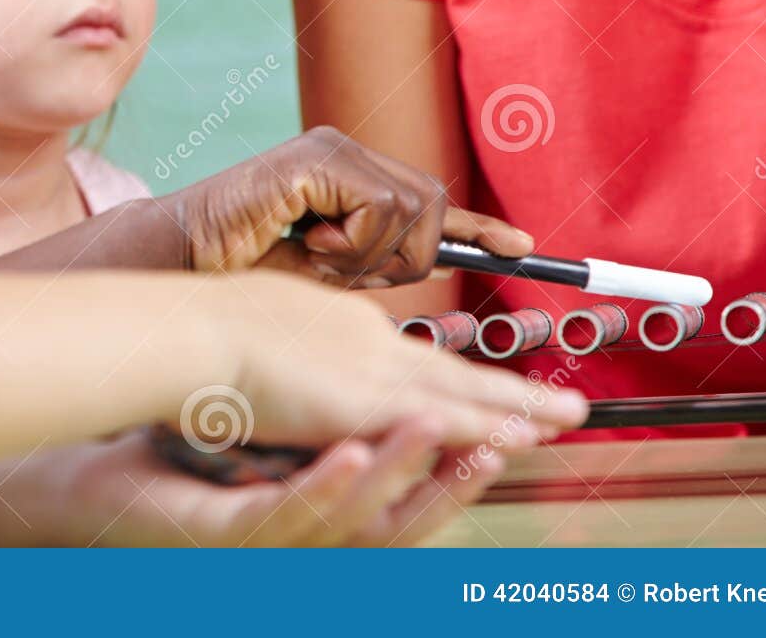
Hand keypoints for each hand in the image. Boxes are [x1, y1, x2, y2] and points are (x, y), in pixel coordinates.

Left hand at [30, 420, 502, 546]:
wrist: (100, 479)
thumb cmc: (189, 448)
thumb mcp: (276, 423)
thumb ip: (338, 403)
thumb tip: (402, 362)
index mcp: (326, 504)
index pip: (416, 488)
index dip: (471, 461)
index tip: (529, 424)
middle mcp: (308, 531)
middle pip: (402, 517)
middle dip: (456, 476)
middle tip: (510, 439)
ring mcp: (267, 537)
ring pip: (351, 521)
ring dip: (400, 472)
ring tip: (435, 431)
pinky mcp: (225, 534)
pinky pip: (284, 515)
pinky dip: (323, 485)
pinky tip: (351, 453)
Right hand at [160, 125, 532, 285]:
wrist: (182, 265)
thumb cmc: (242, 275)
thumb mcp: (327, 275)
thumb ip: (377, 263)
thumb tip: (440, 260)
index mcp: (348, 175)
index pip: (430, 199)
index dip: (477, 226)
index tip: (524, 247)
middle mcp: (344, 152)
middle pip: (429, 208)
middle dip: (404, 258)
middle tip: (344, 269)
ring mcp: (329, 150)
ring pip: (410, 213)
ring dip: (368, 256)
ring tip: (313, 253)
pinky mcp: (315, 159)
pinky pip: (378, 209)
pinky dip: (350, 243)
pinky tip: (304, 239)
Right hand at [214, 273, 586, 448]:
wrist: (196, 331)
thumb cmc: (208, 331)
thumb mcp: (264, 329)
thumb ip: (298, 346)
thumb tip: (300, 356)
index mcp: (345, 328)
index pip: (413, 354)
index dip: (455, 372)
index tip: (484, 380)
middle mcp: (372, 342)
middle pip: (454, 369)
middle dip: (509, 390)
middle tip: (561, 403)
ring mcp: (375, 370)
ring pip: (465, 392)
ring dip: (520, 408)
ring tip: (569, 419)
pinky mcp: (370, 401)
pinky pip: (446, 417)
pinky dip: (488, 427)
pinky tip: (522, 437)